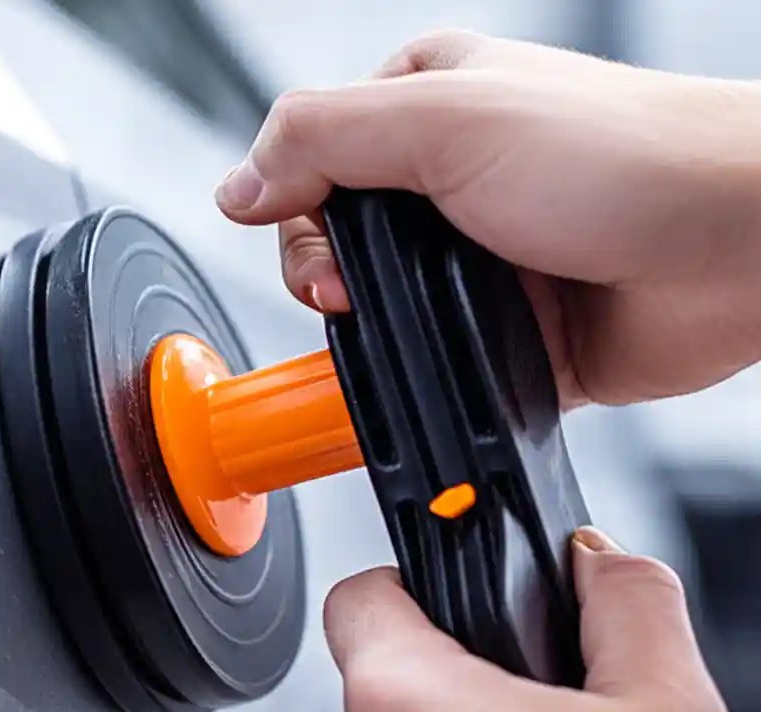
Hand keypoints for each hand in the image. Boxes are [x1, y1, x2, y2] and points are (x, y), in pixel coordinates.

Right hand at [215, 30, 760, 406]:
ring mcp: (478, 257)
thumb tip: (235, 185)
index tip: (321, 257)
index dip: (297, 215)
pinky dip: (428, 374)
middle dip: (336, 280)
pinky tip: (444, 363)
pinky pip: (435, 363)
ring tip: (414, 329)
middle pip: (333, 244)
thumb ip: (319, 140)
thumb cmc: (627, 156)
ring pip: (379, 311)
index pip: (310, 161)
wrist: (741, 244)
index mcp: (424, 104)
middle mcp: (448, 179)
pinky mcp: (509, 329)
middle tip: (360, 294)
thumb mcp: (442, 118)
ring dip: (382, 331)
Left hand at [325, 527, 726, 711]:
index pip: (359, 596)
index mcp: (406, 696)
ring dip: (464, 704)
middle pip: (387, 660)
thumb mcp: (663, 709)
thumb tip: (600, 562)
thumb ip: (630, 607)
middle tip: (531, 671)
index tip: (465, 584)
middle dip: (455, 651)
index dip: (415, 580)